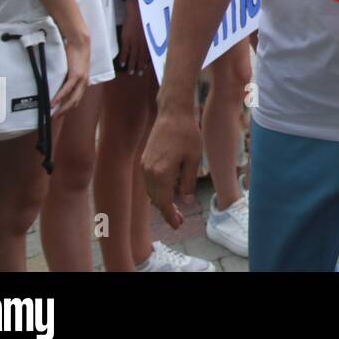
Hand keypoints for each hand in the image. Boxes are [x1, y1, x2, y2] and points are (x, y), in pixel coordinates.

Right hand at [52, 29, 90, 112]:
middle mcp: (84, 83)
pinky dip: (60, 97)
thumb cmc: (75, 54)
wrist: (80, 43)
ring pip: (72, 98)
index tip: (59, 113)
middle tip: (55, 118)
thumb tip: (57, 84)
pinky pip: (67, 89)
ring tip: (53, 114)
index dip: (68, 107)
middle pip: (75, 102)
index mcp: (83, 82)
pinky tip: (53, 103)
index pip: (76, 99)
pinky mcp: (76, 75)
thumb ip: (67, 77)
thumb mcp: (71, 69)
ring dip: (62, 108)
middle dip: (65, 111)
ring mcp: (81, 80)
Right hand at [116, 0, 147, 73]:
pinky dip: (123, 58)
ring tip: (130, 72)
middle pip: (140, 57)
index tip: (145, 68)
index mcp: (148, 41)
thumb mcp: (151, 29)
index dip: (146, 62)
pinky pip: (125, 51)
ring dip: (132, 65)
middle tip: (138, 74)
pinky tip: (122, 64)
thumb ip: (150, 37)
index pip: (147, 54)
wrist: (137, 13)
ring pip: (133, 56)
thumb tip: (152, 42)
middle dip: (139, 66)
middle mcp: (142, 44)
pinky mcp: (126, 40)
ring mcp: (134, 42)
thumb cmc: (145, 19)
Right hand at [142, 105, 203, 228]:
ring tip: (174, 209)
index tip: (177, 225)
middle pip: (156, 199)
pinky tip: (168, 192)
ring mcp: (144, 165)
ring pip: (151, 191)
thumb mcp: (194, 159)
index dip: (170, 216)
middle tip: (179, 220)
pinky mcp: (144, 159)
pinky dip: (157, 190)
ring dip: (161, 201)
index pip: (164, 202)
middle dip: (167, 211)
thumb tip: (185, 202)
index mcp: (162, 173)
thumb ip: (188, 182)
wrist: (173, 113)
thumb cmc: (187, 134)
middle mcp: (149, 171)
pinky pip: (149, 182)